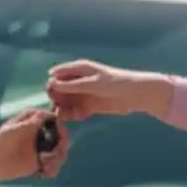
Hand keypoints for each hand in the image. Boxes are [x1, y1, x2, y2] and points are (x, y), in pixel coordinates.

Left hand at [0, 108, 69, 180]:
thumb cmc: (2, 140)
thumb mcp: (16, 127)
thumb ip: (33, 121)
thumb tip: (51, 114)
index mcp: (35, 121)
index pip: (55, 122)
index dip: (61, 128)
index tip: (62, 137)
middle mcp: (41, 133)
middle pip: (61, 138)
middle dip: (62, 147)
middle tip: (57, 154)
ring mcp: (42, 148)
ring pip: (59, 153)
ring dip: (57, 160)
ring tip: (46, 165)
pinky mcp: (41, 162)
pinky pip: (53, 165)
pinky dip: (52, 169)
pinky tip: (44, 173)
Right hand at [46, 59, 172, 121]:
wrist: (135, 94)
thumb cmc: (115, 82)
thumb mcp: (92, 83)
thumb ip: (72, 85)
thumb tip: (52, 84)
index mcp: (77, 69)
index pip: (56, 76)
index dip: (52, 87)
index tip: (54, 98)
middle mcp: (78, 81)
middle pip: (59, 91)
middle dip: (59, 101)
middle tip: (62, 111)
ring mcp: (83, 94)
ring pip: (66, 103)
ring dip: (67, 110)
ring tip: (75, 115)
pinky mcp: (89, 106)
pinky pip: (76, 111)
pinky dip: (76, 115)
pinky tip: (83, 116)